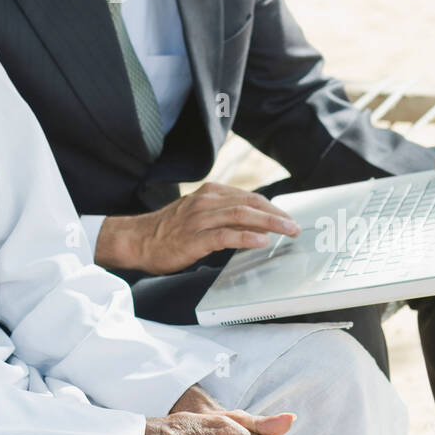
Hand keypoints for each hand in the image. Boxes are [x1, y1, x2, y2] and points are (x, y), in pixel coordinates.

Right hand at [94, 183, 300, 274]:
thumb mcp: (199, 215)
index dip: (272, 208)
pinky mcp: (194, 238)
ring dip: (269, 223)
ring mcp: (199, 219)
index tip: (288, 218)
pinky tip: (261, 241)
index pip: (249, 197)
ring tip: (287, 231)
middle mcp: (206, 201)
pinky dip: (245, 237)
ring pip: (241, 215)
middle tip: (295, 226)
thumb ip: (225, 216)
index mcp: (210, 193)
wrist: (138, 240)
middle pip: (250, 203)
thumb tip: (257, 225)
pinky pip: (224, 235)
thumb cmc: (170, 231)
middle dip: (277, 215)